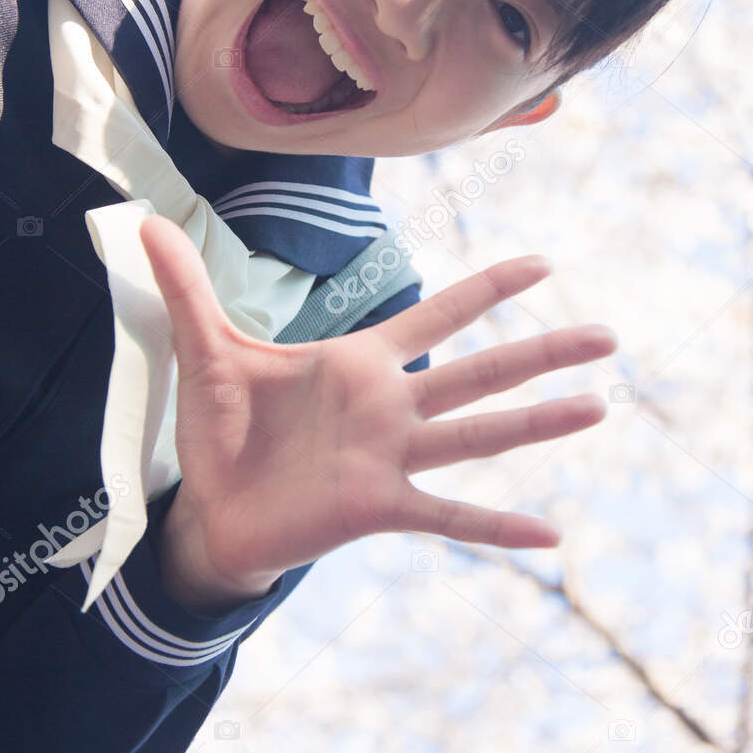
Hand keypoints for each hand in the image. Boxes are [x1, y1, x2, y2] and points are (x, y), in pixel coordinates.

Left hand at [140, 216, 617, 607]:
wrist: (210, 510)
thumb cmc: (222, 432)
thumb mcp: (205, 351)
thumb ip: (188, 286)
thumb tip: (142, 218)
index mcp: (360, 362)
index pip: (435, 314)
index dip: (486, 288)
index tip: (543, 263)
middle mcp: (390, 406)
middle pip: (481, 369)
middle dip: (543, 351)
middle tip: (610, 334)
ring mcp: (391, 457)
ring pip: (479, 433)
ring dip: (539, 421)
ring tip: (599, 407)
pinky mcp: (379, 505)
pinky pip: (448, 514)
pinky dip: (496, 526)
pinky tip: (550, 534)